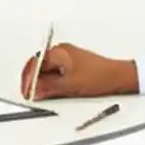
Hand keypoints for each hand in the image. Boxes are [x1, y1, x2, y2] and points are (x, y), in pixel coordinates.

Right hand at [18, 43, 138, 100]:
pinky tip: (53, 89)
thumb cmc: (99, 77)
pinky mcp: (74, 63)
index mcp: (59, 52)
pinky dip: (52, 80)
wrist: (118, 76)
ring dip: (42, 80)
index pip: (35, 64)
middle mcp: (63, 51)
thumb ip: (49, 87)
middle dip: (33, 79)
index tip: (26, 91)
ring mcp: (68, 56)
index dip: (27, 79)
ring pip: (48, 68)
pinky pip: (56, 70)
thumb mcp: (69, 86)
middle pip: (40, 64)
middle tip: (30, 93)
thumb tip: (34, 91)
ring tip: (41, 93)